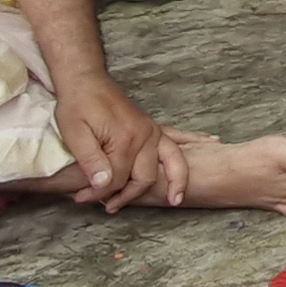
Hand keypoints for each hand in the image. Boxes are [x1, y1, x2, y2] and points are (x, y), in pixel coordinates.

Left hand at [53, 69, 183, 212]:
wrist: (85, 80)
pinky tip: (211, 143)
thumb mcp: (75, 134)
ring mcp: (152, 131)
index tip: (80, 197)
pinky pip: (178, 137)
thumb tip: (104, 186)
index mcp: (125, 140)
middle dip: (128, 195)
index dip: (99, 192)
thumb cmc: (77, 105)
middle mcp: (145, 136)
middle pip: (144, 178)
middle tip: (108, 206)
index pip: (117, 179)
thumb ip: (91, 161)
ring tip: (175, 200)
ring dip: (176, 181)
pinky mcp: (153, 127)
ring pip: (171, 162)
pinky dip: (194, 141)